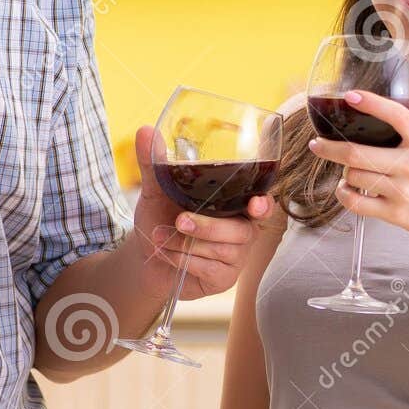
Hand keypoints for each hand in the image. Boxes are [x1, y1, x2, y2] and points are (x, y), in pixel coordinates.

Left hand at [129, 124, 274, 300]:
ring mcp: (235, 257)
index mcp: (233, 204)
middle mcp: (241, 230)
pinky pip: (210, 268)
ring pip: (224, 250)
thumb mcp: (155, 189)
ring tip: (161, 237)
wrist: (145, 256)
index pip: (261, 204)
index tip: (257, 203)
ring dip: (187, 244)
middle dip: (209, 226)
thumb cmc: (160, 218)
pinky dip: (184, 260)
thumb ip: (154, 162)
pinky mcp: (224, 279)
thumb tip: (145, 130)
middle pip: (241, 230)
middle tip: (179, 220)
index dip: (263, 205)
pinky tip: (167, 254)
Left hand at [306, 90, 408, 257]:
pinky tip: (347, 190)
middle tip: (317, 145)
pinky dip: (344, 194)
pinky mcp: (396, 214)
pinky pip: (356, 203)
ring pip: (354, 176)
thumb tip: (384, 127)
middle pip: (357, 153)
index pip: (397, 115)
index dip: (372, 103)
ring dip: (344, 173)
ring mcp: (403, 192)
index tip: (350, 96)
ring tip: (347, 173)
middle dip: (329, 148)